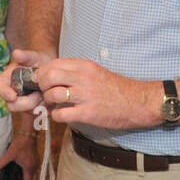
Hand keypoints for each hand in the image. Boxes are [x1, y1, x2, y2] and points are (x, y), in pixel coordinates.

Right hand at [0, 48, 52, 113]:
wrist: (49, 68)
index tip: (13, 95)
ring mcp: (22, 104)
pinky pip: (38, 114)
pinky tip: (49, 98)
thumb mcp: (32, 56)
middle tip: (38, 93)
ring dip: (37, 105)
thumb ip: (25, 56)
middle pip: (12, 106)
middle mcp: (11, 94)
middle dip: (26, 102)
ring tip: (45, 93)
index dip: (4, 93)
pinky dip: (45, 108)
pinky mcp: (33, 109)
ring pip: (26, 112)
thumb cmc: (37, 61)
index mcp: (6, 80)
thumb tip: (16, 53)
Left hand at [0, 133, 39, 179]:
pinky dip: (31, 172)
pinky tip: (25, 169)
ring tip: (22, 177)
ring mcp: (37, 162)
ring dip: (30, 177)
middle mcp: (35, 167)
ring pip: (35, 175)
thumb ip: (2, 162)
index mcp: (29, 168)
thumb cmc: (20, 144)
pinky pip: (36, 169)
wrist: (28, 134)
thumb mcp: (10, 153)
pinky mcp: (37, 158)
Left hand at [35, 58, 155, 129]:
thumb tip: (57, 76)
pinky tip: (60, 115)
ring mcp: (85, 95)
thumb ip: (78, 72)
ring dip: (48, 100)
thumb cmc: (118, 89)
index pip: (55, 63)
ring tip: (52, 104)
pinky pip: (61, 114)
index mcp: (86, 66)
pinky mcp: (87, 113)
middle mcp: (84, 78)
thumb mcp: (97, 72)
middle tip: (43, 90)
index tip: (41, 78)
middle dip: (41, 84)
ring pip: (53, 94)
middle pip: (50, 75)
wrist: (138, 102)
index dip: (43, 71)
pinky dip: (56, 115)